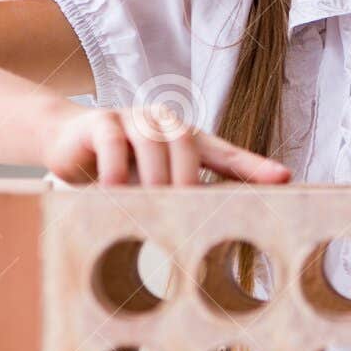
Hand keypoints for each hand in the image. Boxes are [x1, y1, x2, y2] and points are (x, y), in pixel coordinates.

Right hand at [39, 102, 290, 185]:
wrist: (66, 140)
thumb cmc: (120, 166)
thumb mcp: (152, 182)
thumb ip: (177, 197)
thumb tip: (208, 232)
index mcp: (185, 139)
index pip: (225, 153)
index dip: (254, 166)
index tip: (284, 179)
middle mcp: (164, 123)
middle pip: (188, 145)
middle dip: (190, 179)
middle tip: (188, 209)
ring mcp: (133, 119)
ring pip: (153, 143)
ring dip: (152, 177)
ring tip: (149, 204)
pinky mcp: (101, 122)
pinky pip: (113, 142)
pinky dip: (115, 168)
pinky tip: (114, 190)